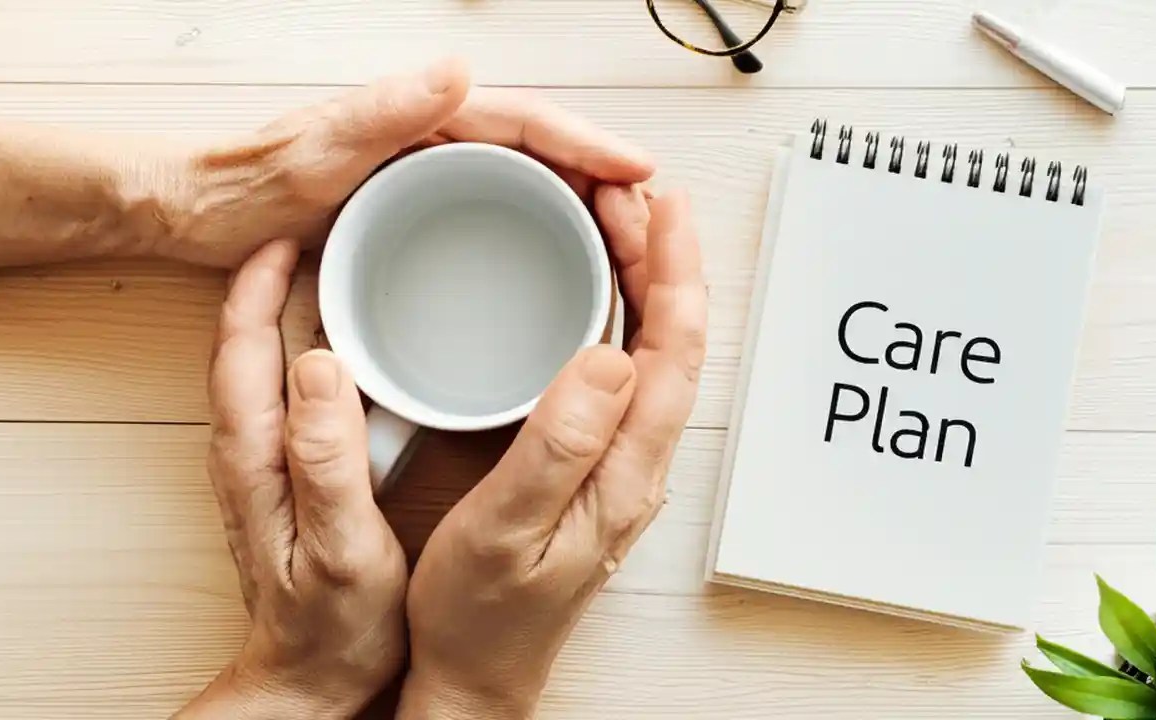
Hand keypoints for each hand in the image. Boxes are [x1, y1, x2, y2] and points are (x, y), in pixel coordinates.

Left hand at [153, 58, 653, 266]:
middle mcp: (434, 141)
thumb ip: (381, 112)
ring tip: (627, 247)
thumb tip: (458, 73)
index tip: (640, 173)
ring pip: (527, 186)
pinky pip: (496, 217)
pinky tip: (554, 269)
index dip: (590, 145)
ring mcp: (428, 178)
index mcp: (422, 119)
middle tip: (650, 224)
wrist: (194, 210)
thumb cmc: (244, 180)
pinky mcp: (416, 212)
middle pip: (543, 153)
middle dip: (604, 180)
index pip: (527, 123)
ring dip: (581, 209)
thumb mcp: (313, 148)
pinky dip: (538, 236)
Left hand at [175, 239, 406, 718]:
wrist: (312, 678)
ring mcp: (264, 462)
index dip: (259, 282)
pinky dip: (304, 348)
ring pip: (262, 364)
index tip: (293, 230)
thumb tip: (320, 362)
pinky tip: (343, 343)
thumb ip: (327, 457)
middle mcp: (247, 450)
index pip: (241, 345)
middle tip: (316, 229)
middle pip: (244, 343)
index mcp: (254, 455)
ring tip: (328, 268)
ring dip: (283, 309)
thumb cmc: (332, 623)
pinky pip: (285, 391)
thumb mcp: (339, 543)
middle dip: (267, 278)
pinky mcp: (288, 474)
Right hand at [396, 188, 706, 719]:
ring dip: (643, 281)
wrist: (480, 672)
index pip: (675, 348)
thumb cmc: (485, 613)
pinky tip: (593, 299)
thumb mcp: (511, 527)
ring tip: (614, 223)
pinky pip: (625, 371)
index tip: (660, 202)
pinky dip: (617, 317)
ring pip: (652, 351)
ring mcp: (619, 462)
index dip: (675, 268)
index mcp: (626, 468)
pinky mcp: (596, 463)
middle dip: (660, 256)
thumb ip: (562, 443)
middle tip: (625, 191)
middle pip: (673, 338)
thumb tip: (608, 354)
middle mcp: (637, 460)